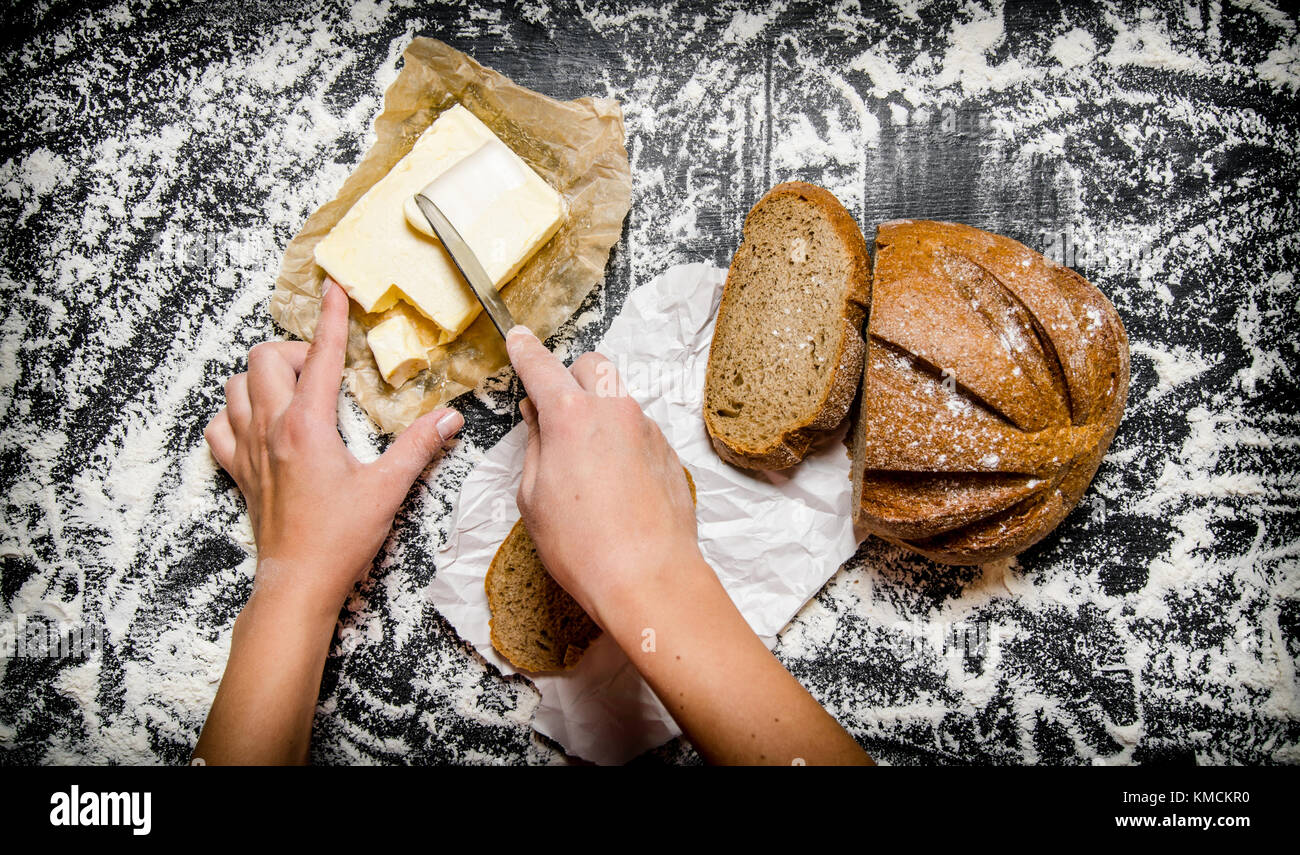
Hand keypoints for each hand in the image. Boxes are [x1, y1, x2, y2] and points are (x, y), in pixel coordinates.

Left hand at [203, 279, 463, 616]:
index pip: (319, 355)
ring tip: (293, 390)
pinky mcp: (239, 472)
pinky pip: (218, 427)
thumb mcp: (388, 490)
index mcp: (308, 426)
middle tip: (322, 369)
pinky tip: (259, 424)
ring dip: (261, 377)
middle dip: (293, 351)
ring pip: (234, 386)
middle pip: (263, 359)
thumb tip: (449, 419)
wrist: (297, 584)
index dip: (330, 317)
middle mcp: (271, 429)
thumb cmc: (340, 539)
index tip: (334, 289)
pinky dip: (234, 415)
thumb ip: (418, 447)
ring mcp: (248, 450)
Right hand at [504, 327, 869, 764]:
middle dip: (571, 377)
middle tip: (555, 411)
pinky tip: (615, 486)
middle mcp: (615, 411)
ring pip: (619, 400)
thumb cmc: (583, 547)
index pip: (541, 366)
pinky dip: (623, 443)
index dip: (525, 351)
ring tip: (586, 464)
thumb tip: (539, 420)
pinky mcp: (670, 455)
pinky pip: (640, 432)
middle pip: (592, 366)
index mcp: (571, 416)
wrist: (650, 579)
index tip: (518, 339)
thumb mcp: (534, 499)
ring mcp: (648, 430)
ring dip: (600, 414)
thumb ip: (536, 447)